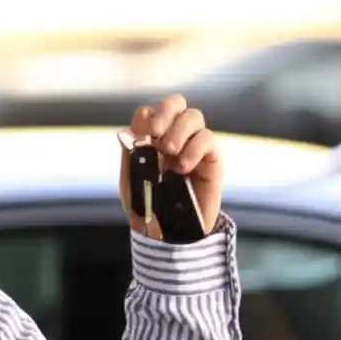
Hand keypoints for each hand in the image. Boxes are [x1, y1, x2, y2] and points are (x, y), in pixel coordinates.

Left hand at [117, 94, 222, 239]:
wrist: (169, 235)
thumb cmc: (148, 209)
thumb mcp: (131, 182)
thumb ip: (130, 156)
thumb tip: (129, 131)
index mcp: (151, 140)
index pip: (151, 112)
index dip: (147, 115)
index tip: (143, 131)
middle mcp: (174, 138)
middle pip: (177, 104)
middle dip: (166, 111)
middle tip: (157, 132)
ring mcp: (194, 147)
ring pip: (194, 117)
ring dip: (180, 130)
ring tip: (170, 152)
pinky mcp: (211, 161)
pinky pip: (208, 139)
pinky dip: (195, 148)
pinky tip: (183, 166)